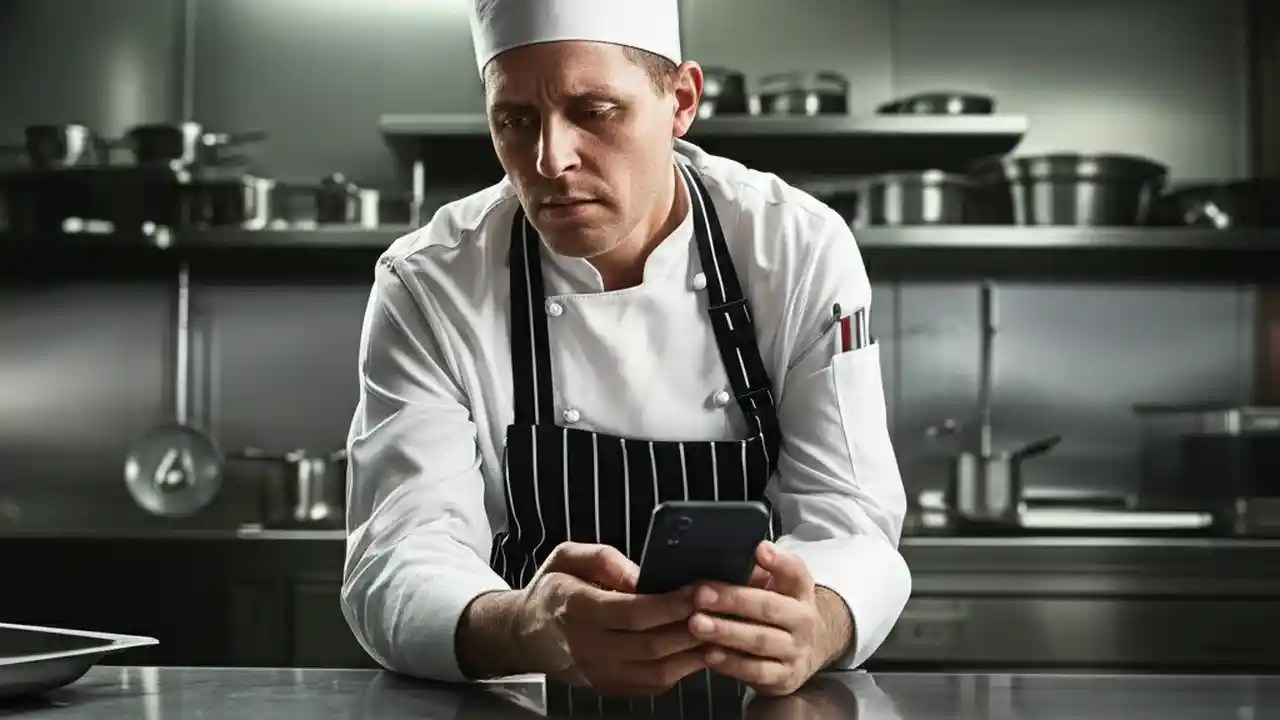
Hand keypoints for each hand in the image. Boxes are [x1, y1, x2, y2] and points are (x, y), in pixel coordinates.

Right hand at [514, 542, 708, 695]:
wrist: (525, 633)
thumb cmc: (551, 590)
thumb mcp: (567, 557)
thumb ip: (604, 559)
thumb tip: (644, 575)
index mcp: (576, 610)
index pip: (632, 613)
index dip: (670, 604)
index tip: (700, 590)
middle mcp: (586, 648)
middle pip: (650, 646)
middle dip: (692, 628)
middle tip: (722, 609)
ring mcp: (598, 673)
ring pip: (657, 671)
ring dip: (694, 653)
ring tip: (721, 631)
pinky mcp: (609, 687)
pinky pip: (653, 684)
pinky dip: (682, 669)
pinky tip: (700, 650)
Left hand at [686, 541, 851, 696]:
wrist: (808, 652)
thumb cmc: (780, 611)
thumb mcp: (778, 586)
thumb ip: (758, 570)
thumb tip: (733, 552)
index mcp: (801, 591)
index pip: (796, 572)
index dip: (780, 560)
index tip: (759, 550)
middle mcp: (804, 620)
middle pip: (769, 607)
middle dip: (733, 600)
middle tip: (700, 594)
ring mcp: (796, 651)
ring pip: (760, 641)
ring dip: (726, 632)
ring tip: (696, 623)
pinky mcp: (784, 678)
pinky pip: (756, 671)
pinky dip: (731, 663)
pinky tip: (709, 654)